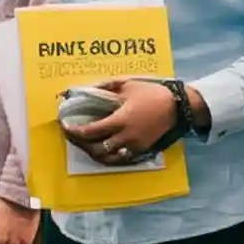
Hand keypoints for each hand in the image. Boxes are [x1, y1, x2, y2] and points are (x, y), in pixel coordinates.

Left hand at [63, 79, 192, 164]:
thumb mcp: (125, 84)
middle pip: (96, 148)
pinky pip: (121, 159)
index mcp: (120, 120)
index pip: (91, 131)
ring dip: (93, 153)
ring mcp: (135, 146)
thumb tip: (84, 89)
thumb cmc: (151, 93)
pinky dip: (108, 157)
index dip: (75, 131)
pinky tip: (102, 150)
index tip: (65, 127)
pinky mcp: (142, 150)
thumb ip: (103, 87)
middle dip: (80, 144)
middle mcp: (126, 137)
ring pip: (108, 158)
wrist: (178, 106)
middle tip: (71, 136)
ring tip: (84, 144)